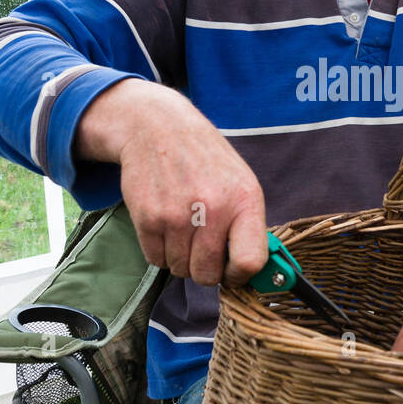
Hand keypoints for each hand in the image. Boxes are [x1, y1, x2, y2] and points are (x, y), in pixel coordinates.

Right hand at [75, 80, 268, 286]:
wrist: (160, 129)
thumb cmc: (206, 162)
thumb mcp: (242, 183)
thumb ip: (249, 227)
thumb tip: (254, 274)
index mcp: (244, 200)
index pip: (249, 262)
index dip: (240, 275)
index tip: (233, 270)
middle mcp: (212, 208)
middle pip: (208, 274)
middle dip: (206, 270)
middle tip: (203, 249)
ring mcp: (177, 215)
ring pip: (180, 270)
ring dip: (181, 258)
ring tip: (183, 228)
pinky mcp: (148, 218)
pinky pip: (156, 261)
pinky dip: (161, 251)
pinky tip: (166, 225)